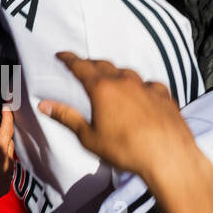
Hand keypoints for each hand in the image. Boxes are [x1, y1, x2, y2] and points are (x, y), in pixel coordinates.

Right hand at [39, 52, 196, 181]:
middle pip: (103, 65)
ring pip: (127, 72)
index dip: (68, 59)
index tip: (61, 54)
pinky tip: (142, 94)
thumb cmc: (126, 150)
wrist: (169, 158)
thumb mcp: (89, 138)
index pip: (80, 66)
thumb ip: (66, 117)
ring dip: (116, 74)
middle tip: (83, 68)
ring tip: (111, 81)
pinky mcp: (165, 96)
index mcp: (102, 89)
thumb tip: (43, 104)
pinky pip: (150, 84)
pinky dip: (142, 86)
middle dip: (91, 64)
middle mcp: (124, 82)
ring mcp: (147, 87)